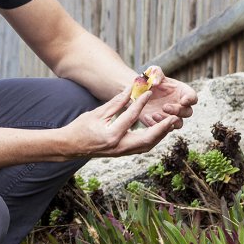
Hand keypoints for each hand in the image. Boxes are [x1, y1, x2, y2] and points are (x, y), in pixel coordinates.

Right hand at [63, 88, 181, 157]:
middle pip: (147, 139)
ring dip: (159, 135)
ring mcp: (121, 153)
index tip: (150, 92)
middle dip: (161, 128)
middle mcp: (118, 147)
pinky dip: (151, 139)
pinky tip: (157, 131)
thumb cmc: (81, 128)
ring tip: (169, 124)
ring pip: (146, 146)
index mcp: (110, 135)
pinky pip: (141, 148)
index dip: (141, 103)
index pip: (131, 117)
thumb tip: (131, 89)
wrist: (70, 146)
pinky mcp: (122, 153)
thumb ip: (116, 102)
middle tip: (173, 117)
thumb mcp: (97, 113)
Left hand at [137, 75, 196, 126]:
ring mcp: (172, 116)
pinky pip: (164, 129)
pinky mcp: (162, 124)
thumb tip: (156, 82)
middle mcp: (180, 106)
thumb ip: (155, 72)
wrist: (139, 93)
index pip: (193, 97)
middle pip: (188, 112)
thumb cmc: (150, 81)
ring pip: (178, 124)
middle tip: (165, 107)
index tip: (183, 100)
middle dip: (178, 111)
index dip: (190, 99)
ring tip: (155, 114)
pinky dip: (156, 125)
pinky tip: (147, 117)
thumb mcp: (152, 72)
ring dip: (169, 121)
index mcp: (182, 92)